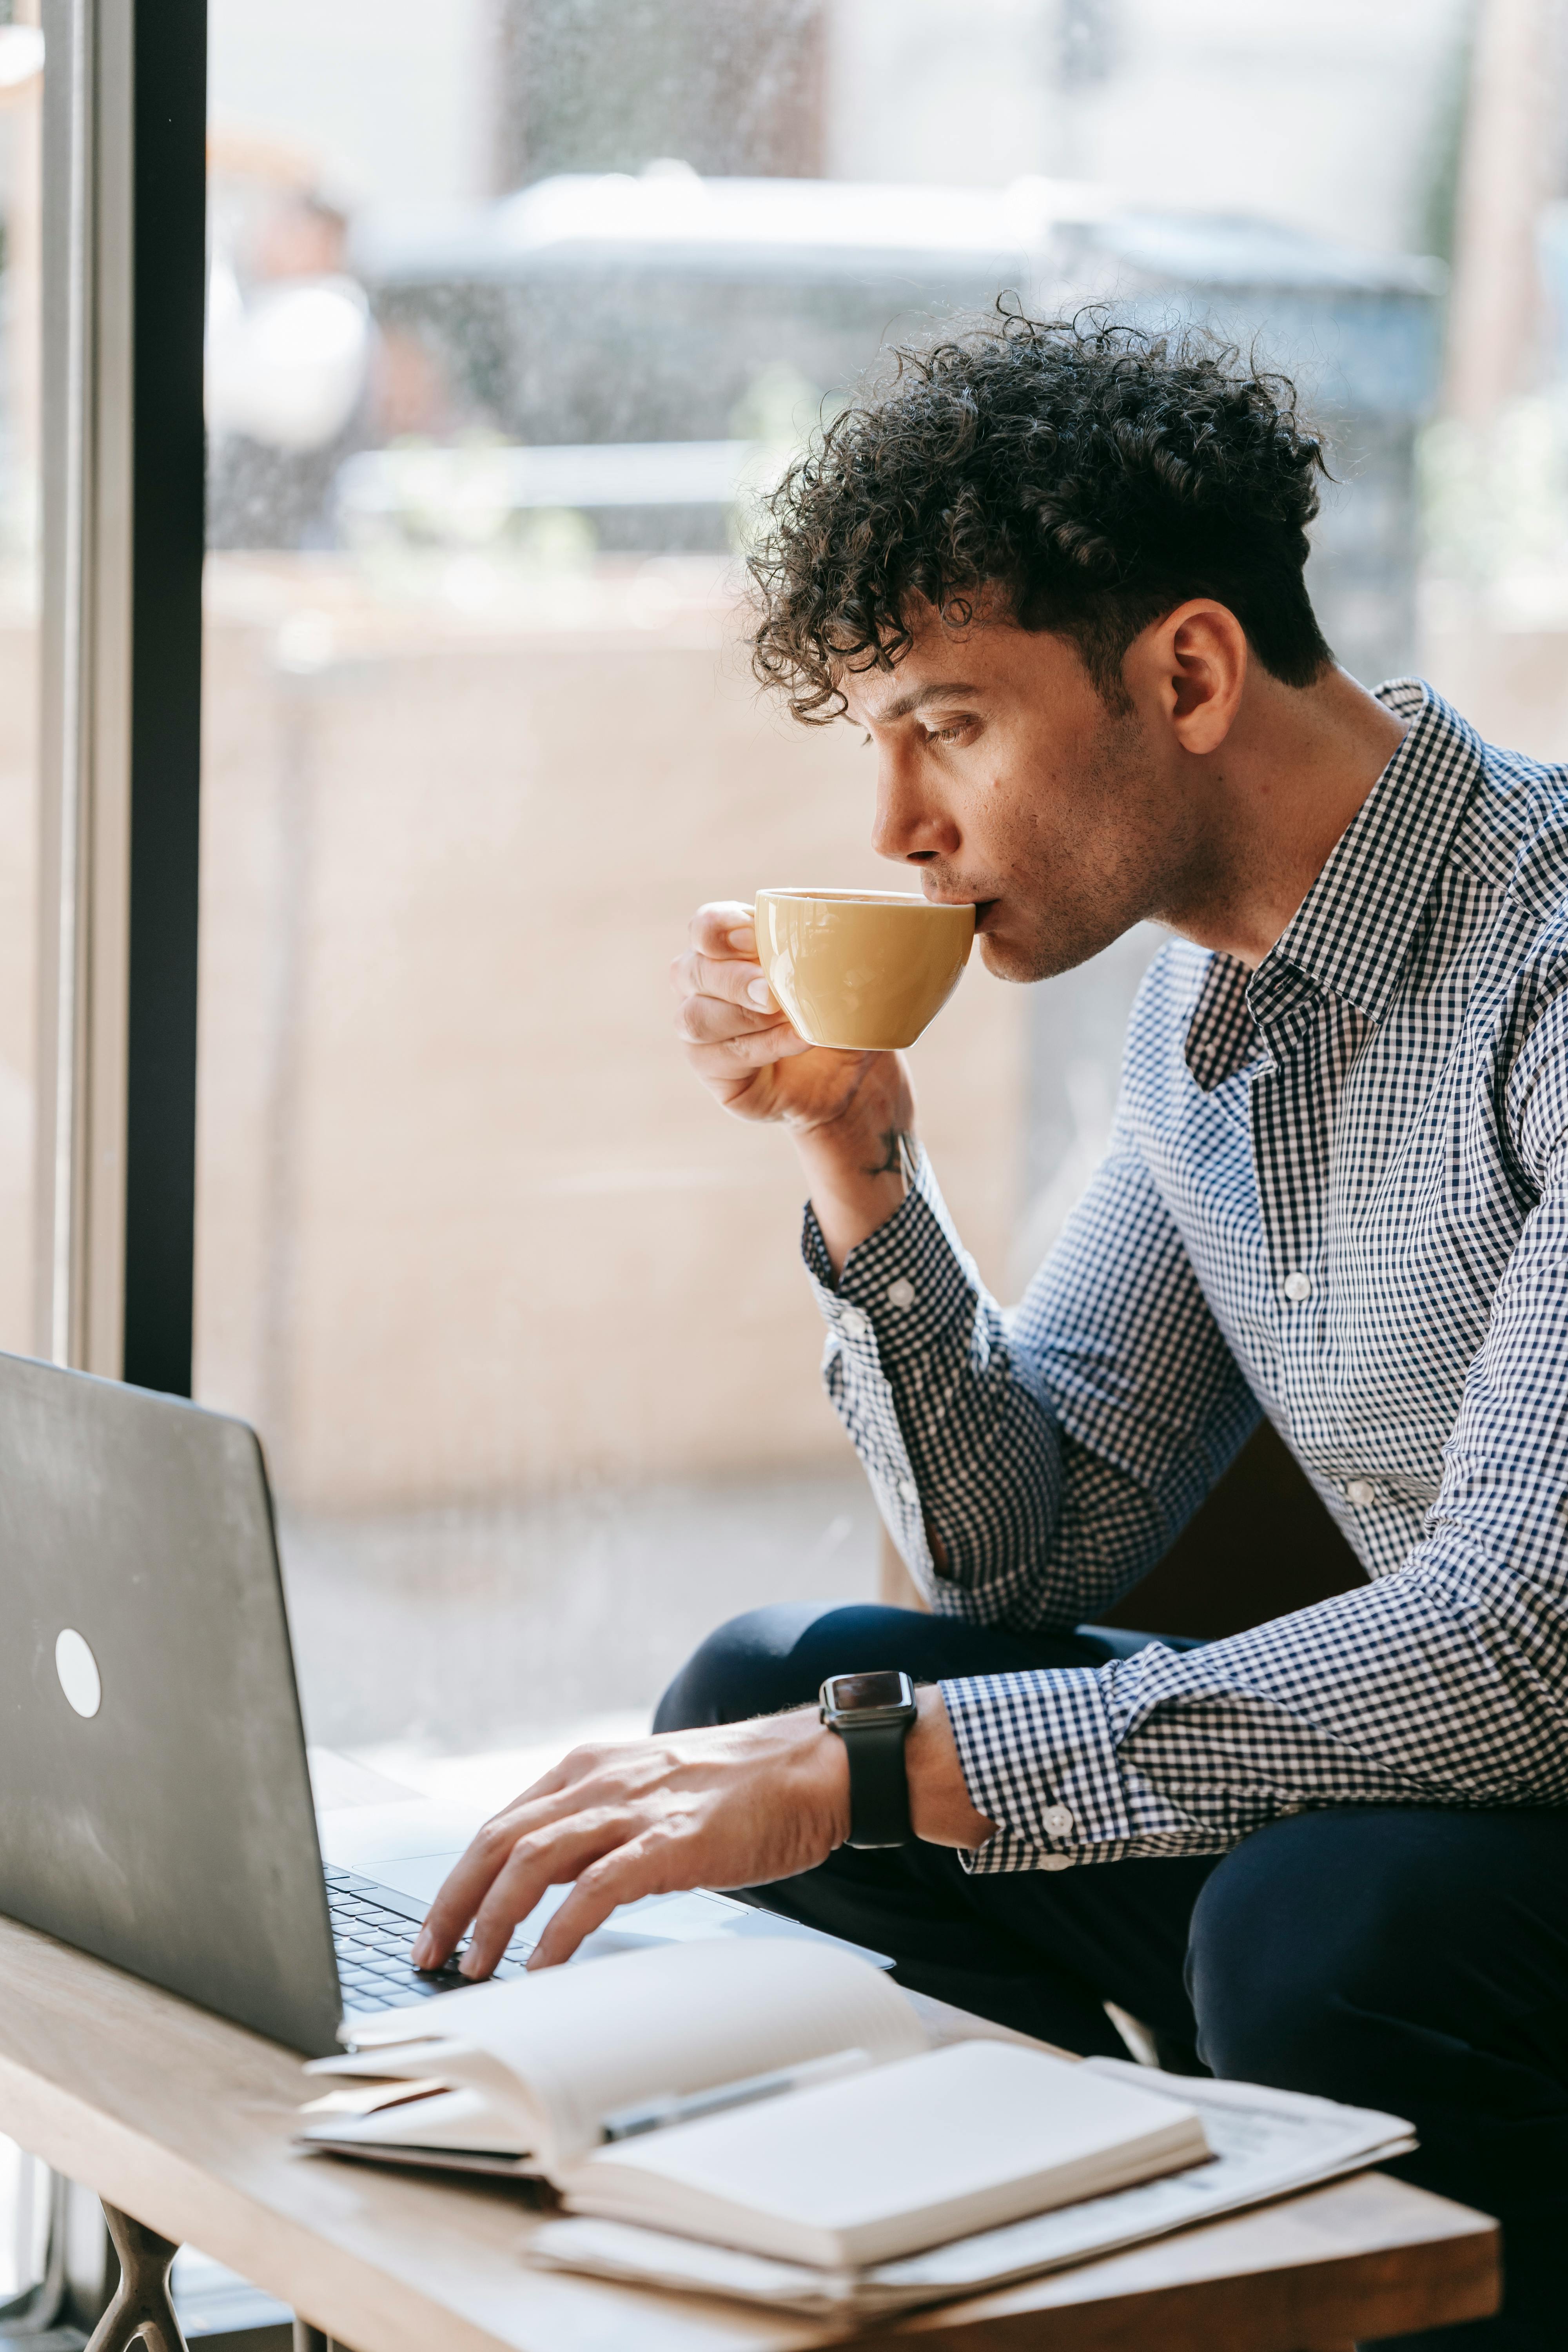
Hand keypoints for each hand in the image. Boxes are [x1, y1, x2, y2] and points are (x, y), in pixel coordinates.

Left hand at [412, 1711, 849, 1977]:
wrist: (807, 1766)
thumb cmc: (733, 1788)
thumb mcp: (644, 1792)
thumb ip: (592, 1827)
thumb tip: (539, 1880)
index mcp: (586, 1768)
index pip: (498, 1826)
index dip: (458, 1881)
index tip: (435, 1928)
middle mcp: (598, 1780)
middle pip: (499, 1841)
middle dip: (454, 1902)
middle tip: (430, 1954)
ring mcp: (634, 1809)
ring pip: (533, 1860)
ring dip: (494, 1917)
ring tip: (475, 1967)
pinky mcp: (670, 1841)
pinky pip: (596, 1888)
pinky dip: (559, 1929)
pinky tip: (543, 1964)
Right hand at [672, 901, 918, 1269]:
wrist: (854, 1081)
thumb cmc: (847, 1015)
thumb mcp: (853, 977)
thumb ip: (852, 946)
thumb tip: (908, 919)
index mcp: (733, 948)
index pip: (704, 927)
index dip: (717, 929)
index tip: (754, 937)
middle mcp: (707, 985)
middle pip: (689, 970)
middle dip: (731, 978)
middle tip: (773, 991)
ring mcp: (704, 1030)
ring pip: (694, 1017)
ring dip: (742, 1016)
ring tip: (786, 1016)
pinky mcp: (713, 1070)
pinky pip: (719, 1057)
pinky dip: (759, 1048)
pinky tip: (794, 1041)